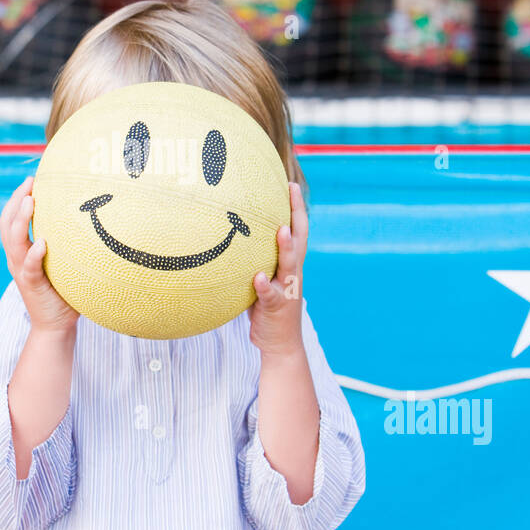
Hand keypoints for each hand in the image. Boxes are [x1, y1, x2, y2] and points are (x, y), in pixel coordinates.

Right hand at [0, 176, 78, 333]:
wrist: (56, 326)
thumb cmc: (64, 291)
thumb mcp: (62, 262)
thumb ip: (67, 243)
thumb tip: (93, 217)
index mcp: (21, 251)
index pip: (11, 219)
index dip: (17, 198)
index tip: (30, 179)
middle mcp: (17, 258)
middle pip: (6, 224)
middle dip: (16, 200)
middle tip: (30, 182)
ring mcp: (21, 271)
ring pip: (13, 241)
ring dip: (20, 220)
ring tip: (31, 201)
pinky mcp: (31, 285)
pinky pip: (29, 267)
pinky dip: (33, 254)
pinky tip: (42, 242)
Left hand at [249, 181, 307, 357]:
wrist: (280, 345)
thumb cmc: (266, 309)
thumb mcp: (262, 280)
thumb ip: (255, 261)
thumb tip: (230, 240)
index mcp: (290, 265)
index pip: (296, 231)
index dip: (295, 208)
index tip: (290, 184)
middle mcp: (292, 273)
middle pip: (299, 238)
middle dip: (297, 213)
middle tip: (292, 190)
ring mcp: (286, 289)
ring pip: (289, 264)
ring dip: (286, 247)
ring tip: (281, 229)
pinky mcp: (276, 307)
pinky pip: (270, 295)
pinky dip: (264, 286)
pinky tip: (256, 277)